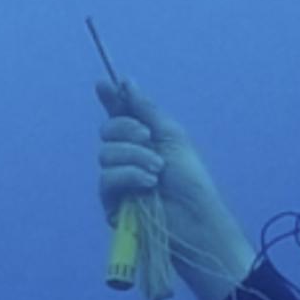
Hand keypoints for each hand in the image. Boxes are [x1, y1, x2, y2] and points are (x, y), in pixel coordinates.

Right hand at [96, 77, 255, 299]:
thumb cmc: (190, 179)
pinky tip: (149, 184)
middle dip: (127, 129)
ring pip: (106, 153)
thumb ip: (146, 110)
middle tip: (149, 138)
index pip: (120, 114)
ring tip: (158, 170)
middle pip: (107, 130)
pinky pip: (107, 178)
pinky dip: (129, 176)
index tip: (104, 84)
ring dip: (135, 157)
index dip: (110, 98)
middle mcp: (127, 157)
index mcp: (143, 139)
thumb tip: (126, 82)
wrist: (195, 217)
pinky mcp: (112, 202)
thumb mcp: (171, 136)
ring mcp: (118, 180)